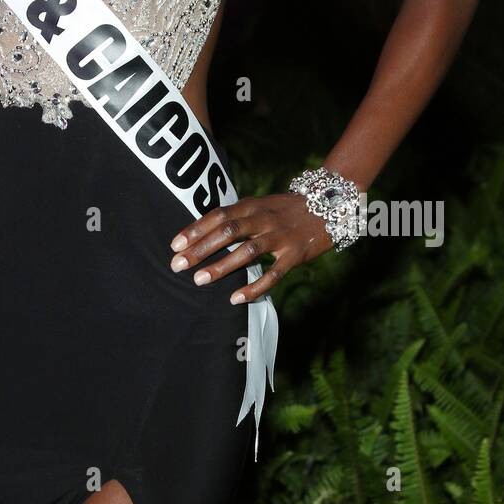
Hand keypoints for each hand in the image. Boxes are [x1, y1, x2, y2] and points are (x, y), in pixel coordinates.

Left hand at [168, 191, 333, 303]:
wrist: (329, 206)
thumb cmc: (287, 210)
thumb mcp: (261, 205)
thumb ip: (237, 217)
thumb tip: (203, 233)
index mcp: (252, 206)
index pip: (218, 215)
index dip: (195, 229)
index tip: (174, 245)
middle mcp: (264, 218)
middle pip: (227, 232)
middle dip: (200, 248)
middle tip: (178, 265)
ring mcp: (280, 236)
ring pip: (247, 251)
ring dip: (221, 266)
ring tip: (199, 280)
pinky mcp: (295, 254)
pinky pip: (273, 273)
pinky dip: (254, 287)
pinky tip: (235, 298)